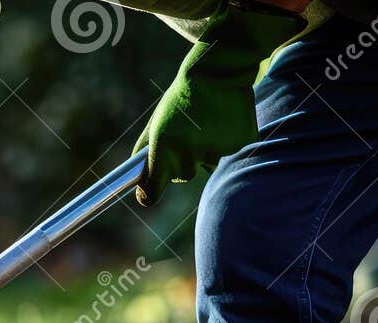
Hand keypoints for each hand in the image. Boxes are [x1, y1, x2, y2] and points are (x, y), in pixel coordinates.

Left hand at [134, 6, 302, 205]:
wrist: (217, 71)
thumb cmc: (180, 99)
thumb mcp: (156, 123)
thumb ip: (145, 152)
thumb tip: (138, 183)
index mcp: (164, 148)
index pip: (152, 190)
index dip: (149, 194)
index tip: (147, 195)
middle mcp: (189, 153)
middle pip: (183, 176)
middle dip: (184, 161)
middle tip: (188, 135)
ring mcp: (216, 150)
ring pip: (207, 164)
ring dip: (206, 150)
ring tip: (207, 123)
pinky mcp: (240, 144)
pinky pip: (230, 152)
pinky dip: (227, 141)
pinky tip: (224, 121)